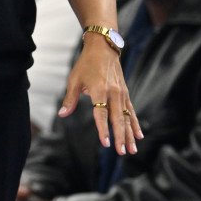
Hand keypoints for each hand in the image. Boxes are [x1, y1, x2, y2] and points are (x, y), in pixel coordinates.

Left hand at [57, 37, 141, 155]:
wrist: (104, 47)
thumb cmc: (86, 63)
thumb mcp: (74, 79)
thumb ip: (70, 99)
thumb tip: (62, 115)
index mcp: (99, 89)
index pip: (101, 114)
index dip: (103, 129)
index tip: (106, 143)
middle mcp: (113, 92)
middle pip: (117, 118)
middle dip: (120, 137)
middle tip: (122, 152)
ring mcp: (121, 93)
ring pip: (126, 117)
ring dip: (129, 134)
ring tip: (133, 150)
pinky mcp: (125, 93)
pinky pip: (131, 111)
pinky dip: (135, 123)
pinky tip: (139, 135)